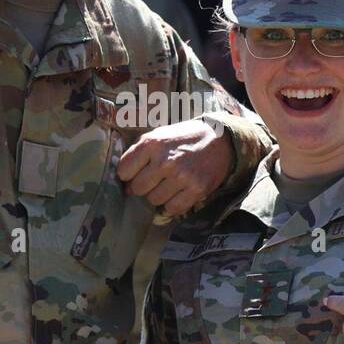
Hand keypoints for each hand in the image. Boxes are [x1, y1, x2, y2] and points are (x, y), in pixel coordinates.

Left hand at [117, 118, 231, 218]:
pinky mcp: (196, 190)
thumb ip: (139, 153)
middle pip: (138, 189)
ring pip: (154, 200)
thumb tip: (124, 181)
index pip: (123, 171)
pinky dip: (172, 204)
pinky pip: (172, 208)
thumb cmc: (184, 138)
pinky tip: (178, 192)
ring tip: (169, 183)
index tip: (136, 172)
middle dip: (143, 186)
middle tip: (154, 179)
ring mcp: (181, 177)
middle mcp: (165, 161)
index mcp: (152, 144)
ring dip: (158, 195)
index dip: (127, 174)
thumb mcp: (159, 135)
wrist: (219, 140)